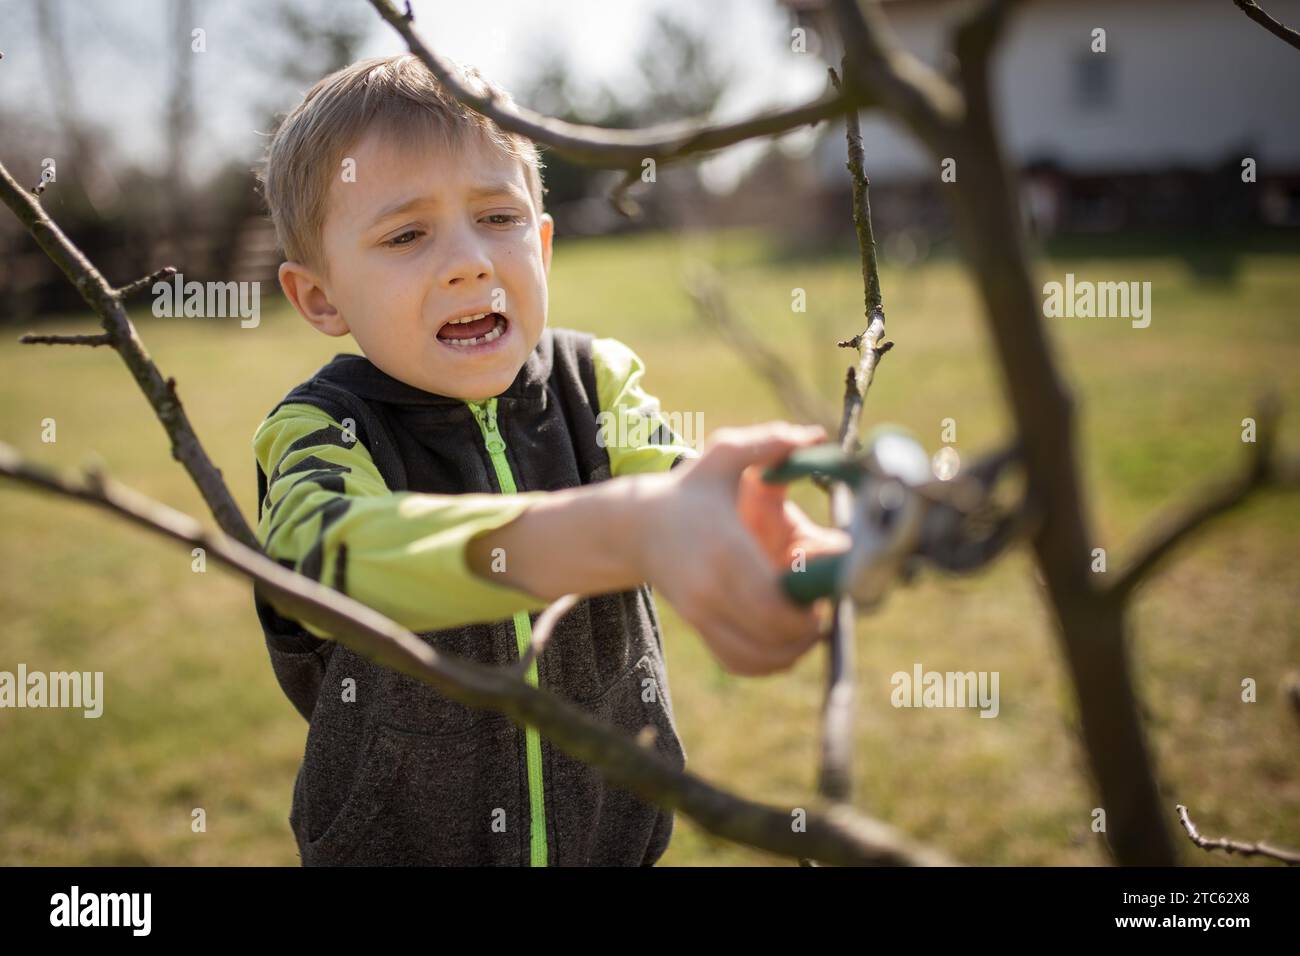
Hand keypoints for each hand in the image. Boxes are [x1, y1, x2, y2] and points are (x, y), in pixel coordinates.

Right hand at [637, 421, 833, 675]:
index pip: (777, 602)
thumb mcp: (724, 457)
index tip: (826, 589)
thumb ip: (769, 443)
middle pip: (775, 634)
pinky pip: (740, 663)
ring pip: (760, 657)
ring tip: (805, 623)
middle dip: (809, 627)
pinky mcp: (700, 628)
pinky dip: (769, 662)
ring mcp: (703, 613)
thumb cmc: (690, 490)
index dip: (810, 607)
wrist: (636, 526)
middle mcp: (712, 590)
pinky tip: (783, 640)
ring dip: (793, 648)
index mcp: (726, 550)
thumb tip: (814, 434)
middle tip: (822, 605)